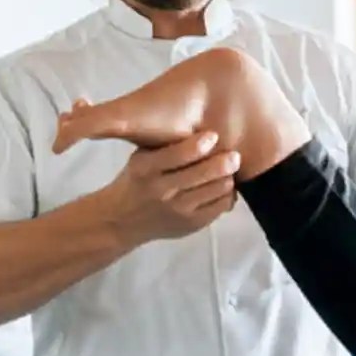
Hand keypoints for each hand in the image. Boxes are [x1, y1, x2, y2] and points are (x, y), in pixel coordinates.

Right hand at [99, 130, 240, 245]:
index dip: (200, 144)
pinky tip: (223, 186)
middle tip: (234, 155)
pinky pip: (222, 205)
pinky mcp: (191, 224)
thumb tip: (208, 131)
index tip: (213, 135)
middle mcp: (161, 190)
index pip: (178, 154)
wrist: (122, 221)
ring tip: (228, 169)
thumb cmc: (137, 180)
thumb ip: (167, 145)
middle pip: (204, 173)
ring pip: (218, 189)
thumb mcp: (141, 158)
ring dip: (228, 177)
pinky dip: (227, 193)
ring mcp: (178, 210)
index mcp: (146, 168)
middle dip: (225, 161)